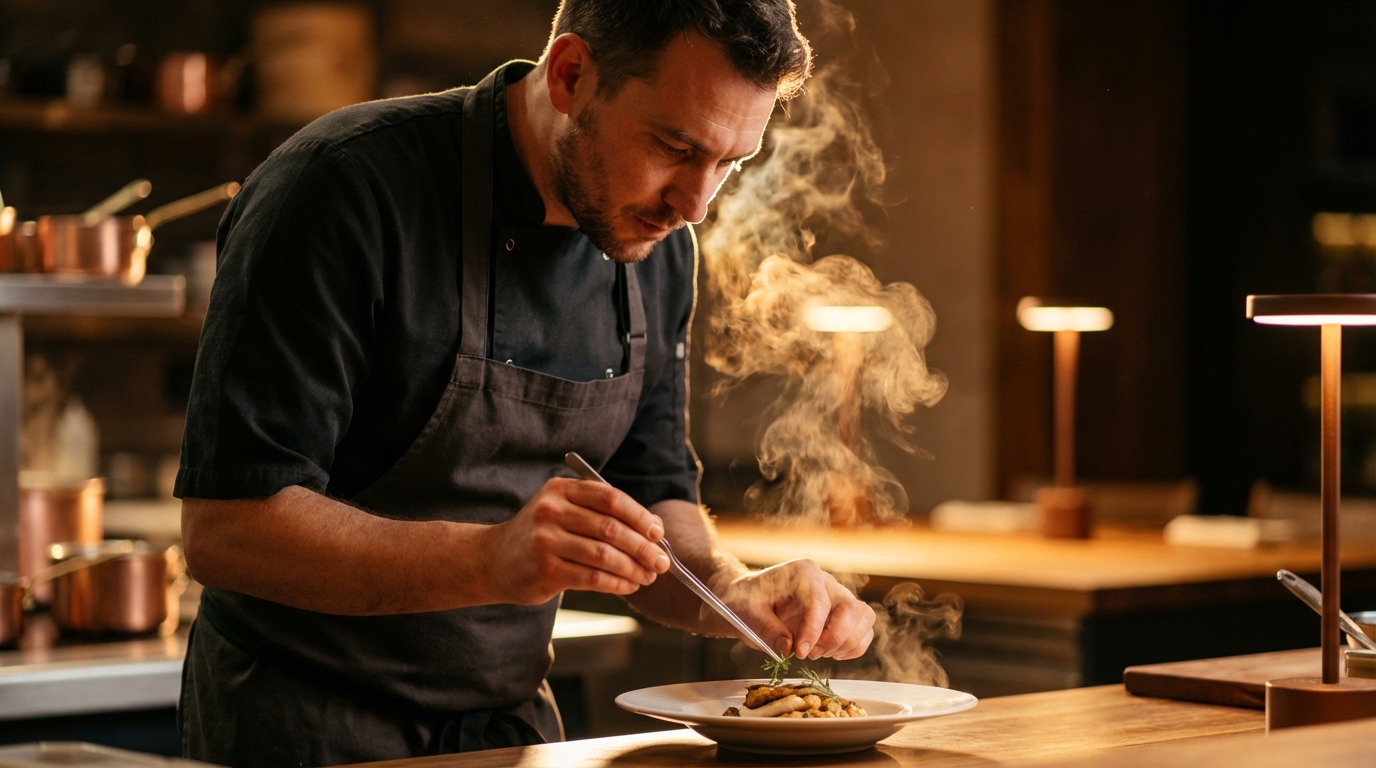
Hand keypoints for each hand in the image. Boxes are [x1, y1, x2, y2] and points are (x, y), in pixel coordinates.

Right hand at [480, 477, 669, 604]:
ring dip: (633, 568)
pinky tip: (628, 586)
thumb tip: (653, 531)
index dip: (640, 516)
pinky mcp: (544, 570)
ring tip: (647, 576)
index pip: (610, 498)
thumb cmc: (539, 536)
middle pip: (610, 528)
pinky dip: (616, 583)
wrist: (492, 561)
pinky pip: (591, 578)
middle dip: (643, 547)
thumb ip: (600, 515)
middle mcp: (551, 511)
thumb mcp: (562, 512)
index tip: (658, 533)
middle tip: (661, 562)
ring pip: (604, 555)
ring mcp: (545, 540)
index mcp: (561, 490)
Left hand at [714, 560, 875, 660]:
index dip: (813, 630)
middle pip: (853, 609)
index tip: (799, 651)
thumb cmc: (745, 600)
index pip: (820, 601)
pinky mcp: (841, 616)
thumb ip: (767, 629)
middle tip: (809, 652)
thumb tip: (788, 647)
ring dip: (846, 643)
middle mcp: (826, 583)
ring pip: (865, 618)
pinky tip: (828, 653)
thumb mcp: (746, 613)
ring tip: (817, 653)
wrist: (746, 600)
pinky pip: (863, 632)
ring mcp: (836, 599)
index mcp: (803, 573)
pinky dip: (852, 648)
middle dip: (835, 637)